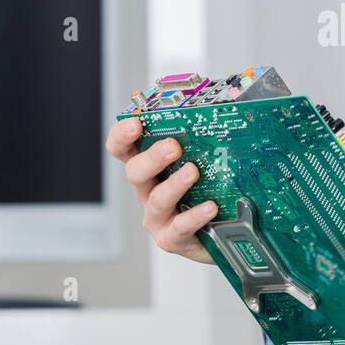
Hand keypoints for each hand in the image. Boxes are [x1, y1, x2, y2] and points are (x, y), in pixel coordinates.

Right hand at [104, 116, 216, 264]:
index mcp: (149, 167)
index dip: (122, 135)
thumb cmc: (204, 191)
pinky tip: (210, 206)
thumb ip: (202, 138)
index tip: (135, 123)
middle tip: (172, 146)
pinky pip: (180, 226)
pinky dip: (195, 215)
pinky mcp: (171, 238)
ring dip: (174, 184)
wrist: (219, 233)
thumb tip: (222, 106)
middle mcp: (147, 190)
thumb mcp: (201, 161)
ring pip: (157, 199)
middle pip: (135, 171)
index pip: (122, 148)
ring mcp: (156, 216)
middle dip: (152, 157)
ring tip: (193, 172)